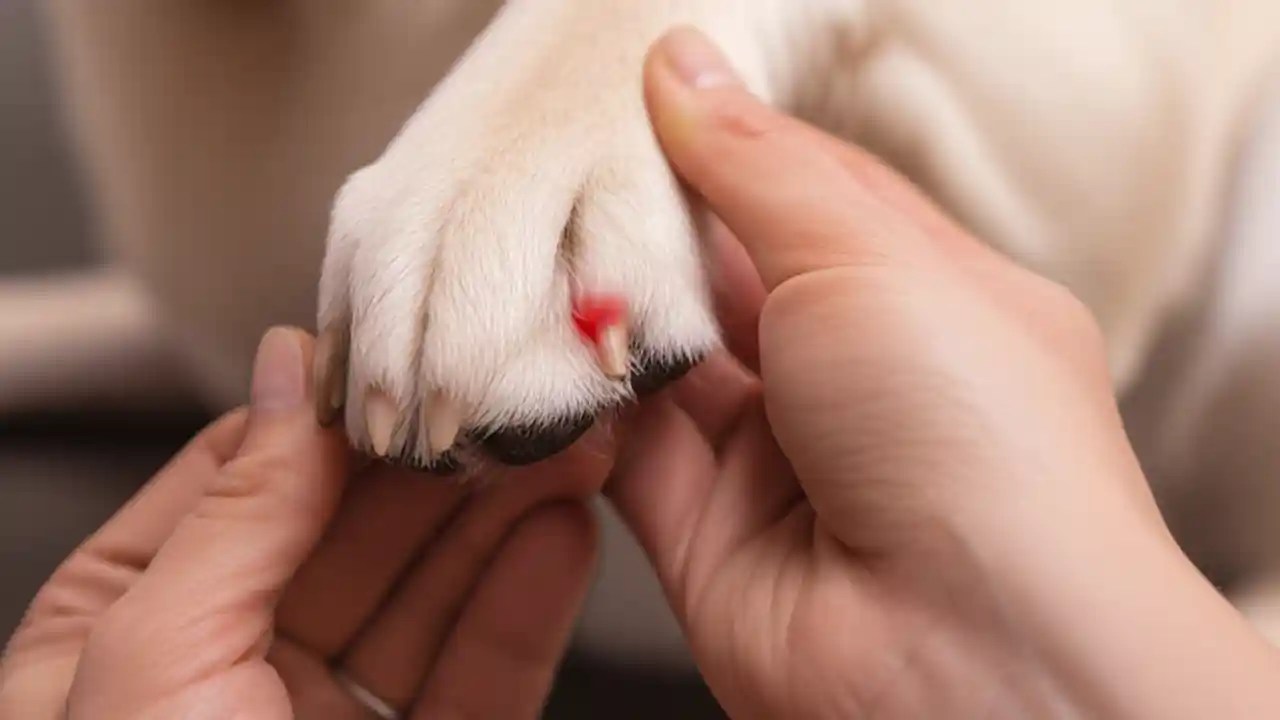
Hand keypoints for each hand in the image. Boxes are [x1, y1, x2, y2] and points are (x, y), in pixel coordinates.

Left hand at [1, 328, 609, 719]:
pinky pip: (477, 677)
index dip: (333, 416)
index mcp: (118, 639)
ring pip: (427, 598)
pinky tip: (559, 539)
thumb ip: (233, 517)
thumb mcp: (152, 670)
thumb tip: (288, 377)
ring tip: (566, 449)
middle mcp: (225, 678)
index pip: (241, 485)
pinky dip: (523, 606)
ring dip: (500, 519)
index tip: (414, 353)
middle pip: (352, 534)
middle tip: (518, 399)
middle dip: (442, 463)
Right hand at [608, 29, 1279, 719]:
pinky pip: (622, 455)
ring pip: (662, 366)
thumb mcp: (867, 256)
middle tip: (565, 183)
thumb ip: (758, 167)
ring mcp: (782, 461)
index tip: (634, 103)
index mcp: (924, 298)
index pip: (804, 193)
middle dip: (646, 235)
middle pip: (722, 280)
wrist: (971, 662)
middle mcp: (853, 381)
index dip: (719, 147)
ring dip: (603, 323)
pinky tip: (539, 365)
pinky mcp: (710, 536)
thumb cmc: (972, 443)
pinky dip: (576, 411)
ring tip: (540, 269)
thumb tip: (684, 65)